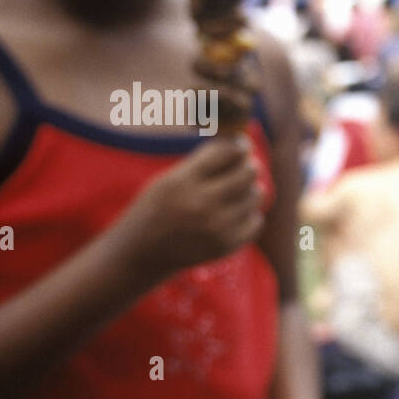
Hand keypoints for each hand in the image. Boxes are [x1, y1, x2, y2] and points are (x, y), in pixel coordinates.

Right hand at [115, 135, 264, 281]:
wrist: (142, 254)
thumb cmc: (156, 209)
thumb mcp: (168, 180)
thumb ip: (201, 163)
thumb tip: (239, 144)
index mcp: (182, 181)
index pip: (225, 153)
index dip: (239, 145)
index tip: (243, 145)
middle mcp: (201, 203)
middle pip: (247, 173)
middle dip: (250, 166)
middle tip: (248, 166)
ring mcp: (215, 227)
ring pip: (255, 196)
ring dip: (252, 190)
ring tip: (241, 191)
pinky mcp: (225, 246)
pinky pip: (256, 221)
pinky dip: (250, 215)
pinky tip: (238, 213)